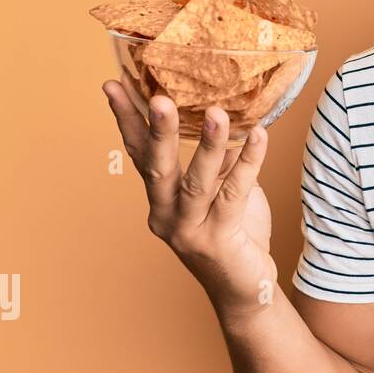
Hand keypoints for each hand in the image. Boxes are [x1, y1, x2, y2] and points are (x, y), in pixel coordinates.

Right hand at [103, 82, 276, 321]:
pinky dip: (249, 163)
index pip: (138, 154)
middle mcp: (165, 214)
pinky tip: (260, 136)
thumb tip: (221, 110)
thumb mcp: (218, 189)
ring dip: (208, 146)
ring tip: (216, 113)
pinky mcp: (219, 240)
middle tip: (157, 98)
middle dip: (156, 131)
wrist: (246, 288)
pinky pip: (235, 195)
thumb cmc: (232, 232)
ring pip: (195, 182)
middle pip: (156, 168)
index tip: (113, 84)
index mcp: (159, 199)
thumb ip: (214, 159)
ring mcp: (189, 230)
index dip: (126, 120)